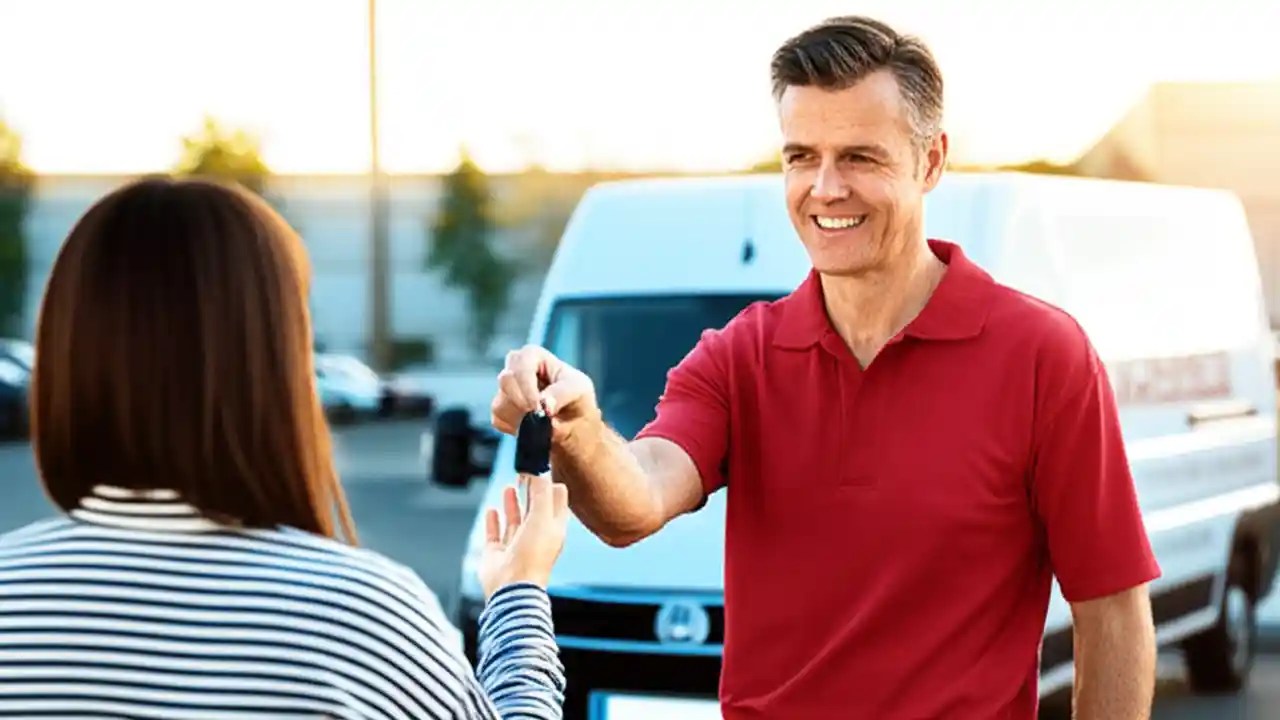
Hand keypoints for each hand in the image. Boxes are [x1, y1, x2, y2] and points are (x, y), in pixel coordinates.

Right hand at [477, 473, 569, 600]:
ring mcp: (517, 546)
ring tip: (509, 487)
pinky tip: (492, 510)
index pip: (556, 502)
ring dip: (513, 503)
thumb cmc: (532, 556)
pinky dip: (493, 521)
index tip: (541, 470)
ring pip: (516, 520)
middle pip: (535, 509)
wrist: (512, 587)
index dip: (550, 486)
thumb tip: (538, 472)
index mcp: (554, 529)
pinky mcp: (498, 554)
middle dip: (531, 491)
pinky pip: (495, 533)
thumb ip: (541, 493)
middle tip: (525, 474)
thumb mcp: (542, 517)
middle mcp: (537, 537)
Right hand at [492, 345, 598, 442]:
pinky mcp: (502, 411)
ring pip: (500, 404)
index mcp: (535, 356)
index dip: (526, 383)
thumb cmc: (577, 399)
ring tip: (542, 423)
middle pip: (505, 380)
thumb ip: (562, 394)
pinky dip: (515, 428)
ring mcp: (506, 391)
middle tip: (538, 418)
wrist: (574, 427)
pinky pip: (498, 420)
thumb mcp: (579, 391)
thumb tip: (544, 404)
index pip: (521, 361)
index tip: (537, 406)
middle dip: (522, 403)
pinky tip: (532, 427)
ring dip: (521, 418)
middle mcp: (516, 370)